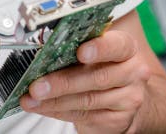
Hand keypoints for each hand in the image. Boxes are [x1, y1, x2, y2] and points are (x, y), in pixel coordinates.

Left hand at [20, 30, 150, 132]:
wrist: (126, 97)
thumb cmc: (106, 67)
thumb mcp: (99, 51)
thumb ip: (79, 47)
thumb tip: (44, 49)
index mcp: (127, 48)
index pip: (117, 45)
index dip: (99, 48)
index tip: (80, 52)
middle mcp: (132, 73)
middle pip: (98, 77)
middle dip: (63, 82)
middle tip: (37, 85)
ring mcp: (127, 98)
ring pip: (88, 100)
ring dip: (55, 100)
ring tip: (32, 99)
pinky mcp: (117, 120)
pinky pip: (84, 116)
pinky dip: (59, 111)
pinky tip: (43, 107)